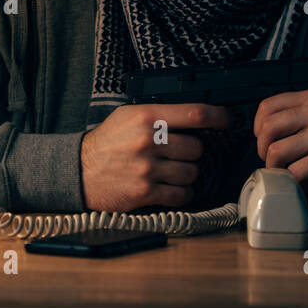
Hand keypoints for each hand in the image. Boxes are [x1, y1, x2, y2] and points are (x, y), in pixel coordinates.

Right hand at [80, 103, 232, 211]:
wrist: (79, 170)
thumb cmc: (107, 142)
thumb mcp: (128, 116)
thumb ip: (159, 114)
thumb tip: (194, 116)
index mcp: (147, 117)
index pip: (194, 114)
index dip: (218, 116)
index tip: (227, 119)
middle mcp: (149, 141)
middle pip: (197, 147)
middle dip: (193, 152)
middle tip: (180, 153)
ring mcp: (148, 168)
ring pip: (192, 172)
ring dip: (188, 173)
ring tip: (173, 170)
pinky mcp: (146, 192)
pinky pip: (182, 194)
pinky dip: (182, 193)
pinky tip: (172, 187)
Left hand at [253, 88, 307, 207]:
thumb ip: (294, 115)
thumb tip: (259, 128)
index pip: (268, 106)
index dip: (258, 127)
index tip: (264, 140)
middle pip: (268, 128)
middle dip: (263, 149)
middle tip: (273, 160)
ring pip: (277, 151)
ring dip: (275, 167)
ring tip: (285, 172)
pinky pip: (294, 171)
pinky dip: (290, 180)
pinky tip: (298, 181)